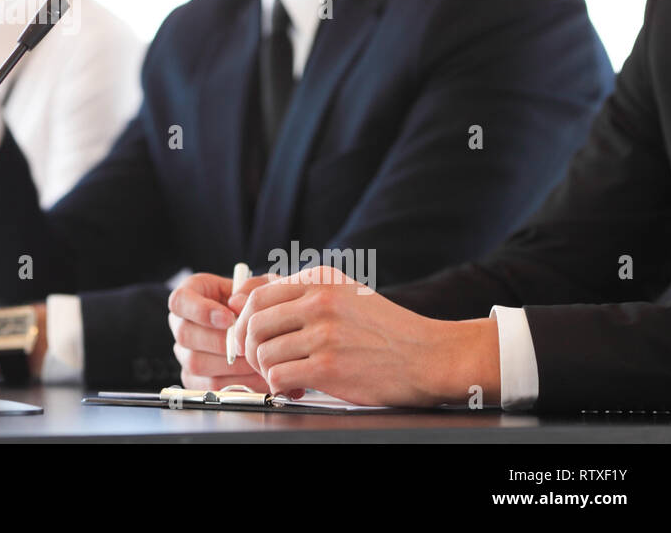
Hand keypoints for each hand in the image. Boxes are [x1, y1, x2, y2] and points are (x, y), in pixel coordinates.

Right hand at [167, 272, 273, 391]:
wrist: (261, 328)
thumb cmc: (255, 304)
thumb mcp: (257, 287)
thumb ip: (250, 289)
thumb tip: (237, 304)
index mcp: (189, 296)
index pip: (179, 300)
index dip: (200, 310)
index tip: (228, 318)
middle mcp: (180, 324)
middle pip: (185, 334)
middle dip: (219, 342)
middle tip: (246, 346)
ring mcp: (184, 353)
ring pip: (195, 363)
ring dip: (229, 365)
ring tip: (254, 362)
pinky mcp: (193, 378)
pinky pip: (206, 386)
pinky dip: (232, 384)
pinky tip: (252, 376)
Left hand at [237, 266, 500, 405]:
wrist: (429, 356)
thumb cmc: (385, 329)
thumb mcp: (344, 293)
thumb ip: (299, 292)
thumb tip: (242, 298)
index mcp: (320, 281)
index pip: (257, 295)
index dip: (241, 320)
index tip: (243, 336)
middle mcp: (319, 302)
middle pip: (253, 324)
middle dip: (247, 348)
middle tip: (259, 362)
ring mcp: (324, 335)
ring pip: (263, 353)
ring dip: (265, 370)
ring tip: (282, 376)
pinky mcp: (329, 368)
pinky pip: (279, 377)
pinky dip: (279, 387)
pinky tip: (294, 388)